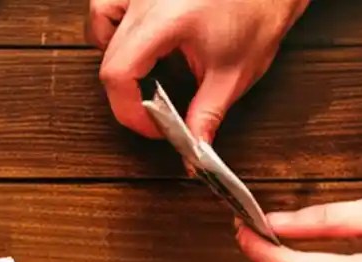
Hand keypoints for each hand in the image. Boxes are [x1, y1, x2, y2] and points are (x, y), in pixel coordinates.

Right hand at [89, 0, 309, 142]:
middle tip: (155, 108)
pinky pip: (109, 1)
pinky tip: (134, 36)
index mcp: (166, 18)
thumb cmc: (261, 8)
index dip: (130, 110)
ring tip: (139, 68)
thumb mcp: (235, 70)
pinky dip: (113, 21)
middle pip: (110, 57)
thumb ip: (207, 113)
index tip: (152, 126)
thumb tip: (194, 148)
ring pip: (100, 21)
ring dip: (112, 51)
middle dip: (127, 93)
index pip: (119, 72)